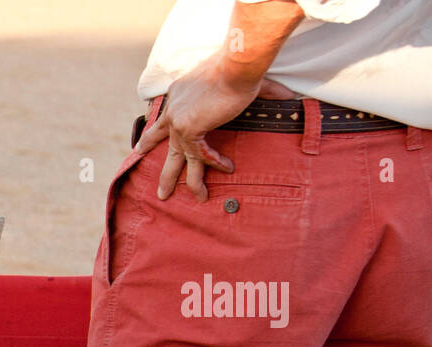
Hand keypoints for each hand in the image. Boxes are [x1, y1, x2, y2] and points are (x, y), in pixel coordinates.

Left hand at [134, 51, 262, 201]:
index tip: (142, 148)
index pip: (163, 120)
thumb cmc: (243, 68)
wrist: (237, 64)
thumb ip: (263, 93)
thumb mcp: (244, 83)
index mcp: (179, 94)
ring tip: (172, 198)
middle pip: (161, 143)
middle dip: (162, 166)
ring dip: (178, 180)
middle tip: (159, 187)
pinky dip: (215, 162)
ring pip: (179, 157)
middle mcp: (174, 108)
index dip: (153, 135)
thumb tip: (290, 97)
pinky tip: (228, 168)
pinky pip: (201, 154)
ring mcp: (179, 119)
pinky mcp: (188, 128)